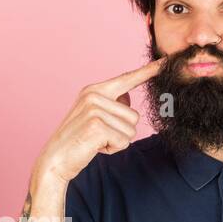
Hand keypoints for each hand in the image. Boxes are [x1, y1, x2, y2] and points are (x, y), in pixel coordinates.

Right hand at [36, 58, 163, 183]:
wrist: (55, 160)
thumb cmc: (77, 140)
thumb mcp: (93, 116)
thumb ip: (111, 105)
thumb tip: (127, 98)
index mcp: (94, 90)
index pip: (127, 79)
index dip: (149, 71)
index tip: (167, 61)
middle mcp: (94, 95)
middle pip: (134, 115)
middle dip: (121, 132)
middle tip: (98, 136)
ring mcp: (95, 109)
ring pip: (131, 130)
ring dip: (117, 141)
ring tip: (96, 141)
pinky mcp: (97, 125)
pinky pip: (123, 141)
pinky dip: (112, 149)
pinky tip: (95, 147)